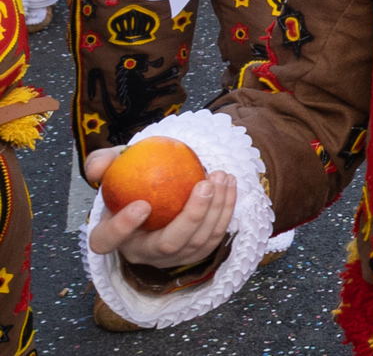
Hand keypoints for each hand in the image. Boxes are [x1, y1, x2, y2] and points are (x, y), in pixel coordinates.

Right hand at [85, 147, 236, 266]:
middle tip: (205, 184)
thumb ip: (102, 163)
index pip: (108, 241)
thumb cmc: (131, 178)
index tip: (143, 204)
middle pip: (167, 245)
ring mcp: (170, 257)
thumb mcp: (113, 167)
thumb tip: (97, 170)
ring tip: (221, 177)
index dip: (123, 228)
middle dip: (191, 216)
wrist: (155, 188)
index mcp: (110, 236)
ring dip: (215, 210)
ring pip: (197, 242)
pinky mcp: (195, 252)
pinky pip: (215, 236)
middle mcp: (140, 252)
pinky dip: (226, 210)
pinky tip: (229, 184)